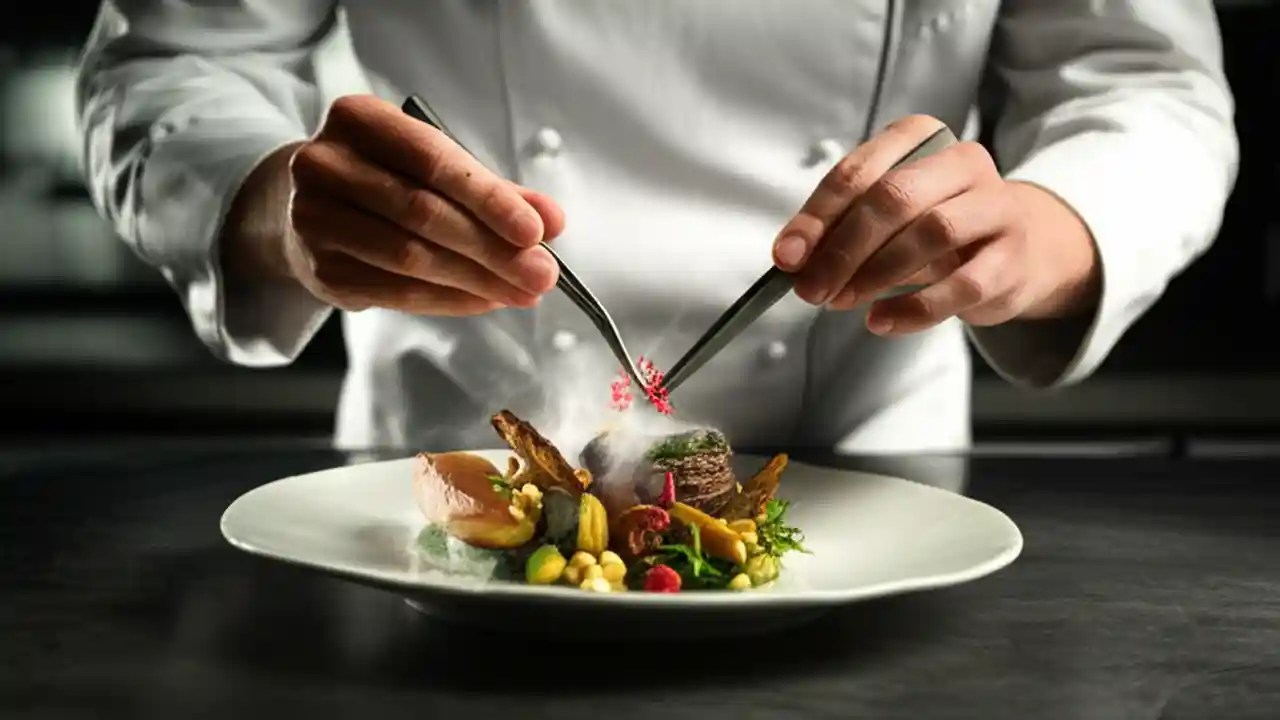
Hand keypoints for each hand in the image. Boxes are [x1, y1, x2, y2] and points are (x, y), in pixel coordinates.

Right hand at [269, 94, 562, 314]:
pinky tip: (486, 299)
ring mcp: (314, 220)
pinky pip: (398, 292)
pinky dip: (451, 300)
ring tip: (522, 291)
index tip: (536, 231)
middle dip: (492, 249)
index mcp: (358, 120)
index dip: (489, 198)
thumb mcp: (433, 165)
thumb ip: (494, 190)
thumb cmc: (384, 177)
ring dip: (477, 280)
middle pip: (423, 213)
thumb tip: (551, 221)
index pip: (432, 160)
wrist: (307, 205)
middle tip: (541, 273)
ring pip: (411, 258)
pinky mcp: (321, 270)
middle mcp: (325, 165)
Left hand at [771, 115, 1099, 334]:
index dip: (817, 216)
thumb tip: (793, 260)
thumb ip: (839, 229)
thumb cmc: (933, 227)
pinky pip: (962, 285)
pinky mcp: (1012, 258)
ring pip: (932, 232)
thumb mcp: (885, 217)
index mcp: (921, 137)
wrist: (1017, 251)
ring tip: (841, 301)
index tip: (787, 257)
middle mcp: (963, 162)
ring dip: (877, 273)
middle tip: (811, 289)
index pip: (858, 172)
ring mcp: (996, 207)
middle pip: (894, 198)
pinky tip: (880, 320)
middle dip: (844, 248)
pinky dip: (914, 308)